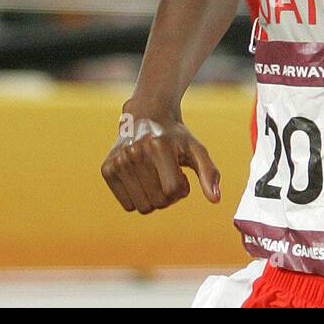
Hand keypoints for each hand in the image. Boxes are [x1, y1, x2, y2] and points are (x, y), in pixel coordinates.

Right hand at [101, 104, 220, 213]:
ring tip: (156, 178)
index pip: (174, 191)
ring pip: (142, 207)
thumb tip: (216, 200)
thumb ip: (209, 173)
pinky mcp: (107, 169)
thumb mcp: (196, 149)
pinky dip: (138, 198)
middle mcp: (135, 152)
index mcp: (159, 146)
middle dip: (169, 196)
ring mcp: (118, 161)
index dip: (183, 189)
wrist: (146, 116)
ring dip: (154, 199)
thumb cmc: (175, 136)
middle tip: (169, 176)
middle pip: (158, 202)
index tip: (182, 174)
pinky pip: (127, 205)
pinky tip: (142, 180)